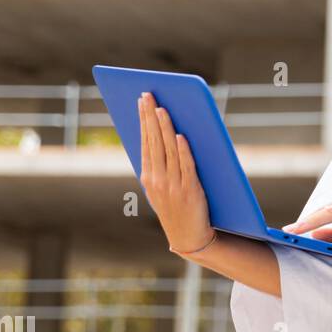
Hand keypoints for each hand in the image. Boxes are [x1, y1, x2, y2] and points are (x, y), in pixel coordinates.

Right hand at [138, 92, 213, 254]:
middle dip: (150, 116)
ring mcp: (173, 185)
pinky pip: (186, 166)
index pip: (144, 141)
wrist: (190, 237)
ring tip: (162, 107)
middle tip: (148, 94)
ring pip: (168, 150)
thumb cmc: (178, 208)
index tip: (141, 100)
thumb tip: (164, 135)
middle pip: (153, 141)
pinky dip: (182, 150)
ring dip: (164, 127)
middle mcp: (157, 180)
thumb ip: (160, 165)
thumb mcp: (161, 187)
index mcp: (148, 177)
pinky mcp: (190, 190)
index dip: (143, 120)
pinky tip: (179, 135)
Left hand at [282, 193, 331, 259]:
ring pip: (331, 209)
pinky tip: (319, 221)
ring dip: (312, 219)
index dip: (307, 222)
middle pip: (324, 210)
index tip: (289, 232)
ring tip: (296, 229)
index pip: (325, 213)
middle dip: (305, 221)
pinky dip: (331, 215)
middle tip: (286, 231)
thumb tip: (314, 236)